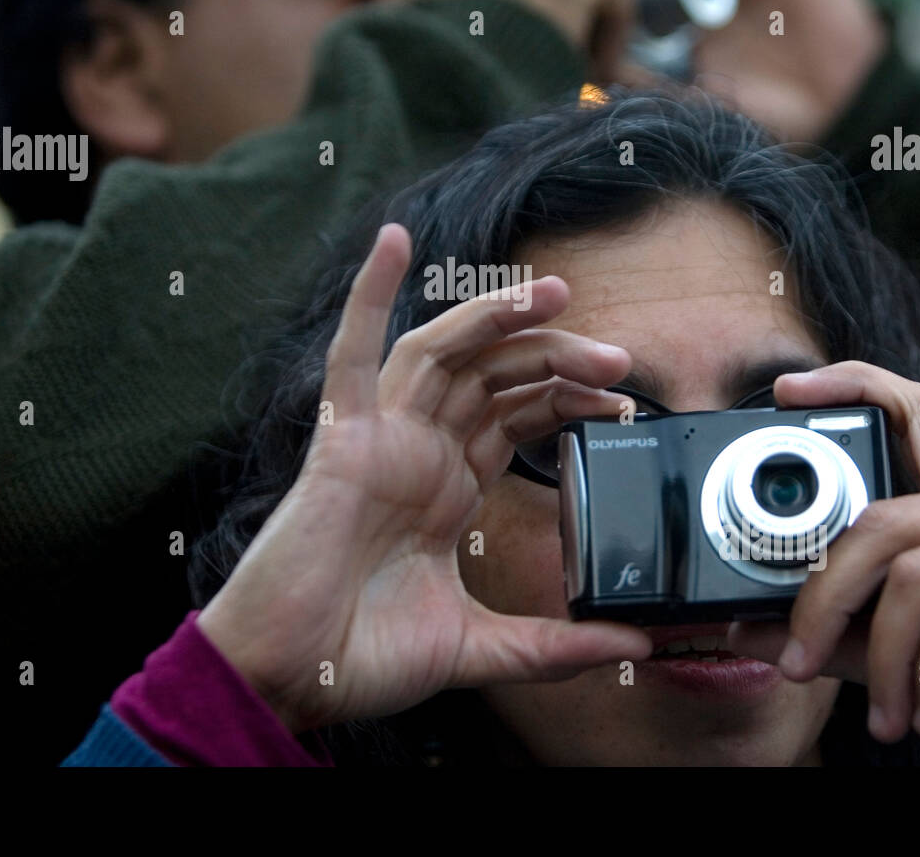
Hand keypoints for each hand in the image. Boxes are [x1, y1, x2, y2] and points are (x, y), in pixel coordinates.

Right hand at [197, 224, 650, 733]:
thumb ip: (553, 644)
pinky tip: (395, 241)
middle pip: (495, 378)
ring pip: (443, 352)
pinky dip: (368, 294)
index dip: (569, 398)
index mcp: (446, 490)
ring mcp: (380, 439)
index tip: (624, 401)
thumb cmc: (362, 656)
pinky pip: (351, 354)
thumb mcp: (479, 647)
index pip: (518, 418)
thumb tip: (631, 643)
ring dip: (497, 317)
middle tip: (618, 358)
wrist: (288, 679)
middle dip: (557, 357)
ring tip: (555, 294)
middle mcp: (419, 454)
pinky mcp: (341, 438)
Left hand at [728, 361, 919, 765]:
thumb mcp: (898, 654)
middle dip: (823, 600)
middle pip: (881, 521)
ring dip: (882, 658)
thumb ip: (831, 633)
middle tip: (795, 662)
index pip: (913, 412)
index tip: (787, 390)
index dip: (851, 384)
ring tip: (885, 712)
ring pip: (913, 575)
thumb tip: (743, 627)